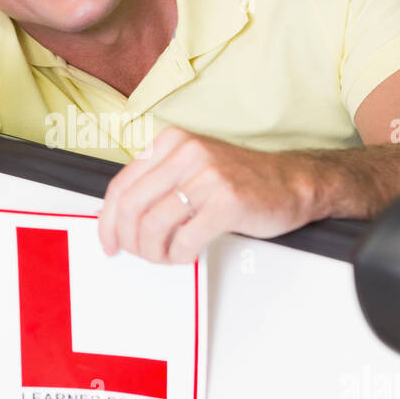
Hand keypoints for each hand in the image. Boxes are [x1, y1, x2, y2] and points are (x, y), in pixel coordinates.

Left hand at [96, 126, 323, 263]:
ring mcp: (207, 175)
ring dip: (154, 252)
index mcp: (170, 142)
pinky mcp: (227, 201)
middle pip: (131, 208)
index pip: (120, 186)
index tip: (109, 242)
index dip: (107, 222)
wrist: (292, 182)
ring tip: (166, 256)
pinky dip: (179, 255)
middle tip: (139, 254)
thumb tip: (117, 219)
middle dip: (129, 241)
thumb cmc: (238, 180)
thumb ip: (155, 185)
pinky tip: (187, 254)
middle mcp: (186, 152)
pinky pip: (185, 240)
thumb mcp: (190, 168)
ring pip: (153, 226)